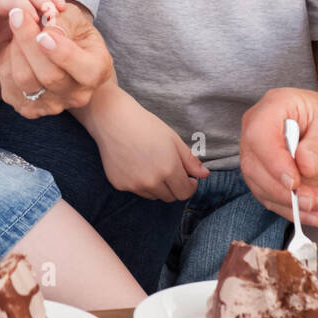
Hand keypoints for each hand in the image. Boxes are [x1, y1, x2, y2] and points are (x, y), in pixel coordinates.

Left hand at [0, 1, 113, 117]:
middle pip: (49, 76)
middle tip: (17, 14)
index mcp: (97, 72)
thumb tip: (45, 24)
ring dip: (15, 48)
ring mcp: (52, 106)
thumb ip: (63, 21)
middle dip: (29, 42)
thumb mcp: (77, 21)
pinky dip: (7, 60)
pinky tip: (13, 47)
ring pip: (24, 79)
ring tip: (16, 26)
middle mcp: (77, 96)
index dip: (62, 53)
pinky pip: (9, 84)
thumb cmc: (74, 36)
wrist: (65, 63)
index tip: (43, 32)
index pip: (83, 69)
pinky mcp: (28, 109)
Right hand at [92, 85, 209, 201]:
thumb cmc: (146, 125)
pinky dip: (141, 183)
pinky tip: (137, 164)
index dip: (190, 186)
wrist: (113, 120)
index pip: (185, 193)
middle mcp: (151, 181)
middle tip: (172, 170)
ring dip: (158, 186)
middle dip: (175, 187)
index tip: (189, 178)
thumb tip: (204, 175)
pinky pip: (137, 190)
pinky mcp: (120, 185)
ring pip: (154, 195)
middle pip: (170, 197)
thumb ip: (190, 160)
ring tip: (153, 165)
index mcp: (168, 169)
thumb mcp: (173, 139)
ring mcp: (134, 185)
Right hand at [238, 86, 317, 225]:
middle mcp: (258, 126)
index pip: (260, 135)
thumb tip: (304, 167)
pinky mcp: (262, 171)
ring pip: (258, 183)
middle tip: (311, 201)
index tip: (294, 182)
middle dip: (282, 189)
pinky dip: (287, 208)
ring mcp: (257, 150)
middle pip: (254, 163)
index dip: (273, 162)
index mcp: (275, 105)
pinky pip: (266, 194)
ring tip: (317, 208)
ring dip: (286, 202)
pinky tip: (309, 214)